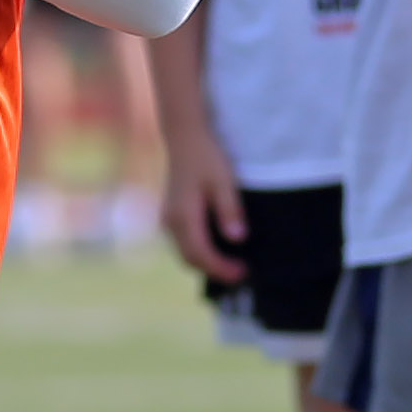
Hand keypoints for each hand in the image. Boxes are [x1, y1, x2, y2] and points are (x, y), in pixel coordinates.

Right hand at [160, 116, 245, 285]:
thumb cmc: (207, 157)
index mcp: (183, 215)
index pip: (201, 254)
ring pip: (185, 254)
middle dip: (215, 270)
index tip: (244, 272)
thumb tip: (237, 239)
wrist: (185, 138)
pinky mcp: (170, 216)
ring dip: (207, 263)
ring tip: (233, 265)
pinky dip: (200, 252)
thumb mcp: (223, 180)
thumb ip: (229, 209)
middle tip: (242, 273)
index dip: (222, 268)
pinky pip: (183, 243)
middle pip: (190, 259)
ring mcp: (167, 220)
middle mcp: (170, 222)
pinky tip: (219, 249)